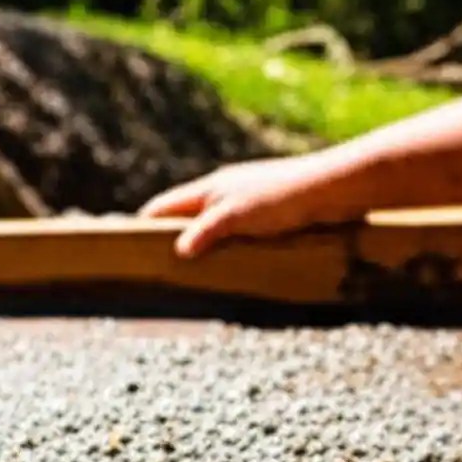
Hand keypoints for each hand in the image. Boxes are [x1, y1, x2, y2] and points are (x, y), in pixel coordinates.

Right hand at [139, 151, 369, 257]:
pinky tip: (232, 265)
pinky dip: (226, 248)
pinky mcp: (270, 214)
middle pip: (187, 216)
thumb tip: (179, 250)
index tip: (129, 243)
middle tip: (159, 266)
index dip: (146, 222)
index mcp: (211, 187)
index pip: (165, 205)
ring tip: (193, 273)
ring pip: (213, 226)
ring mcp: (247, 203)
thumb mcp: (235, 216)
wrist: (333, 189)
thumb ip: (204, 232)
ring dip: (201, 245)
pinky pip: (237, 234)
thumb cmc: (282, 197)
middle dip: (171, 237)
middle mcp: (226, 192)